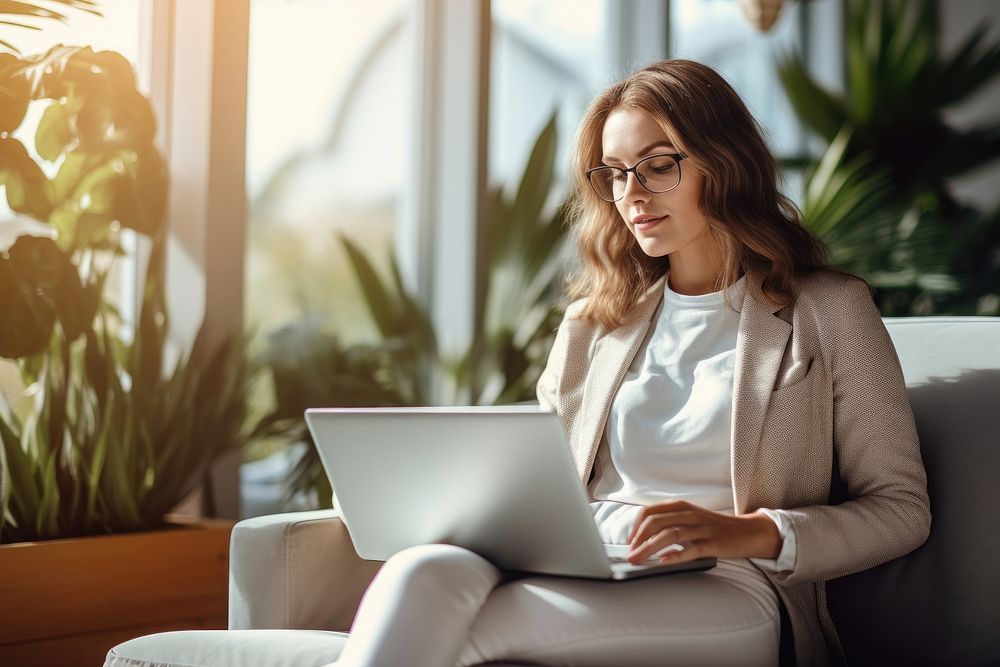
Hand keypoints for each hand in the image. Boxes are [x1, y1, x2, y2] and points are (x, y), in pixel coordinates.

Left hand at [626, 500, 781, 564]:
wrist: (747, 532)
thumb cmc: (714, 527)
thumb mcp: (689, 518)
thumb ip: (669, 522)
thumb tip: (642, 537)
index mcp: (681, 506)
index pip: (650, 511)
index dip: (636, 526)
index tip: (629, 541)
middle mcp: (689, 514)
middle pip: (656, 523)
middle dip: (638, 539)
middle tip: (630, 554)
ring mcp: (702, 528)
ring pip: (670, 535)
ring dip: (650, 548)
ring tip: (639, 559)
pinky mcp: (713, 543)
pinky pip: (692, 549)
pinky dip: (676, 556)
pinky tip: (664, 562)